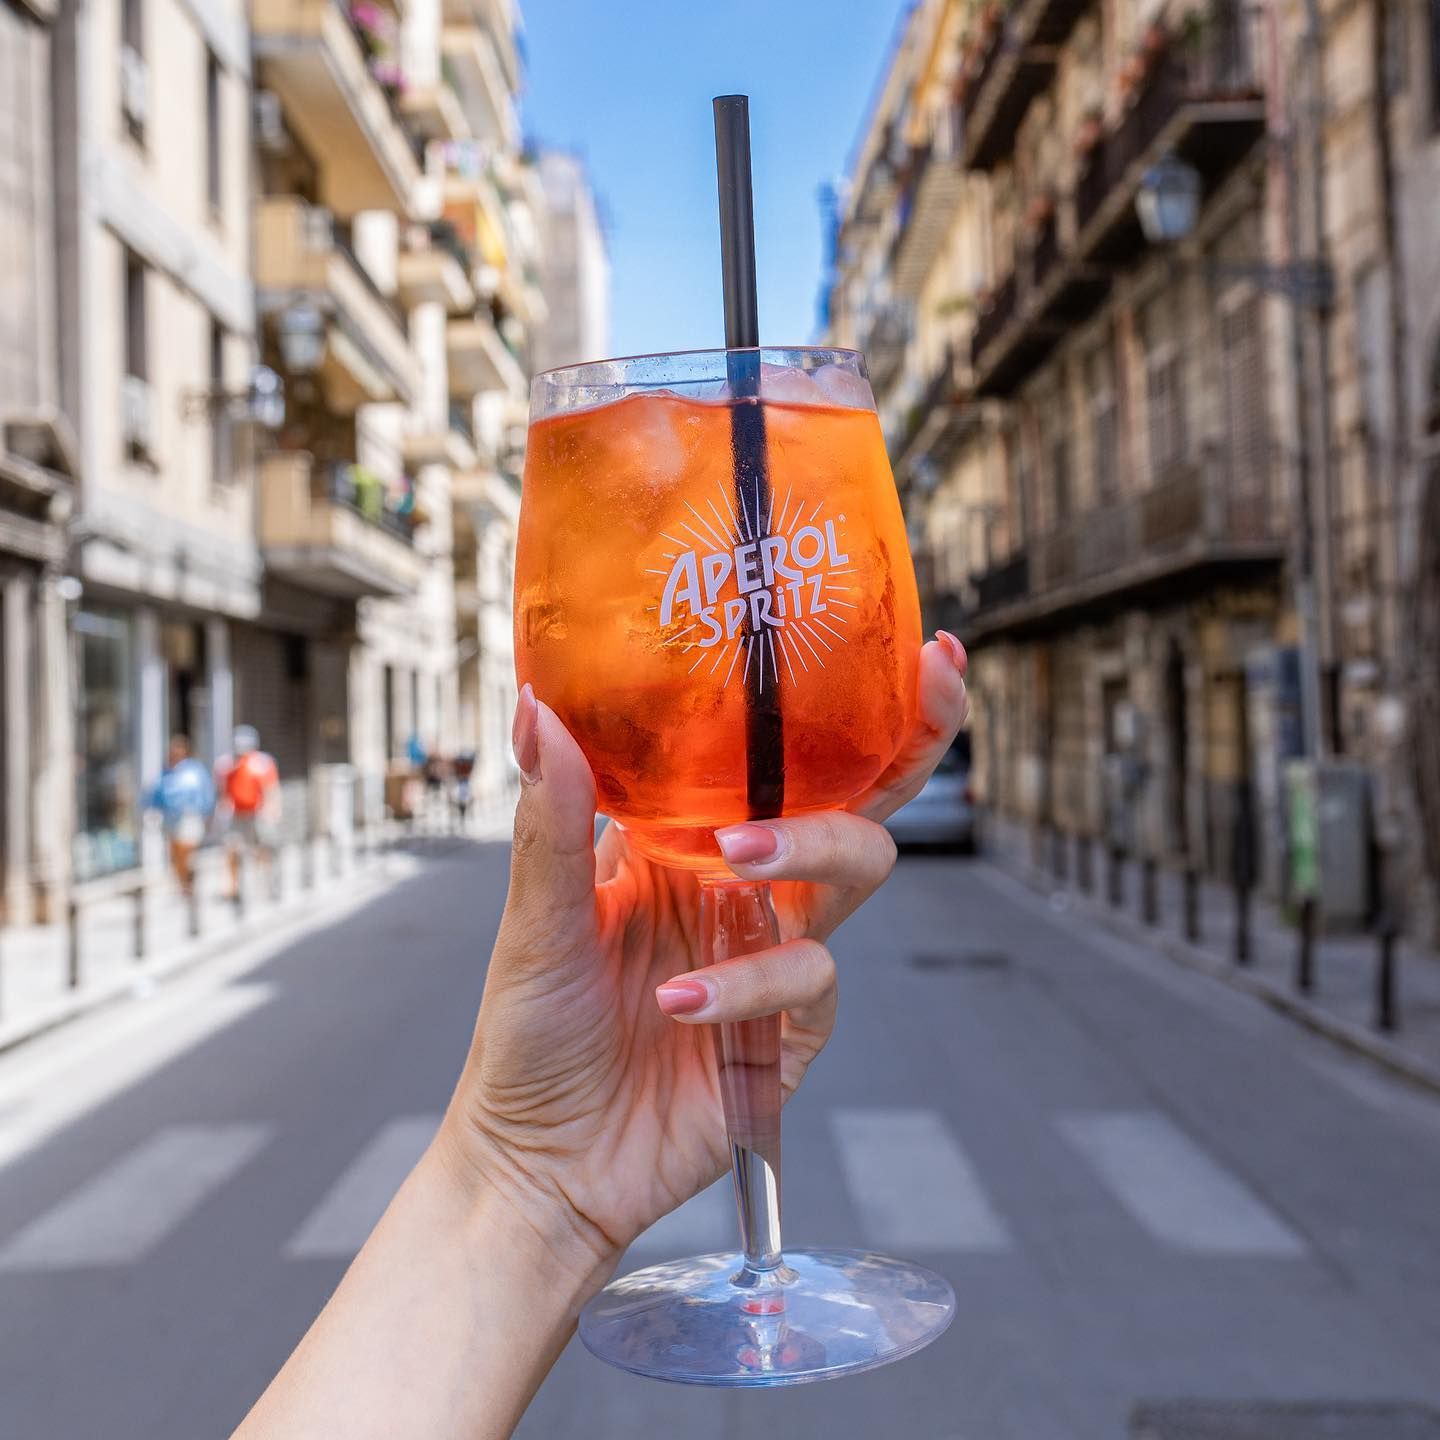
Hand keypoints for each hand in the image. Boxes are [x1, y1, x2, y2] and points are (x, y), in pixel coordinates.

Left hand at [438, 634, 970, 1277]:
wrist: (542, 1163)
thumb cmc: (531, 1033)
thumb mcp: (536, 916)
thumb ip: (550, 817)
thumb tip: (535, 704)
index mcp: (688, 839)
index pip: (778, 759)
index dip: (847, 702)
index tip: (904, 643)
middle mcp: (744, 886)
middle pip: (855, 802)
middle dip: (906, 744)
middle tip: (922, 691)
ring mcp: (774, 954)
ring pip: (853, 875)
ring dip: (803, 854)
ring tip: (727, 868)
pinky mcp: (793, 1029)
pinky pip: (812, 978)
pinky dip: (752, 983)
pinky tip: (682, 1004)